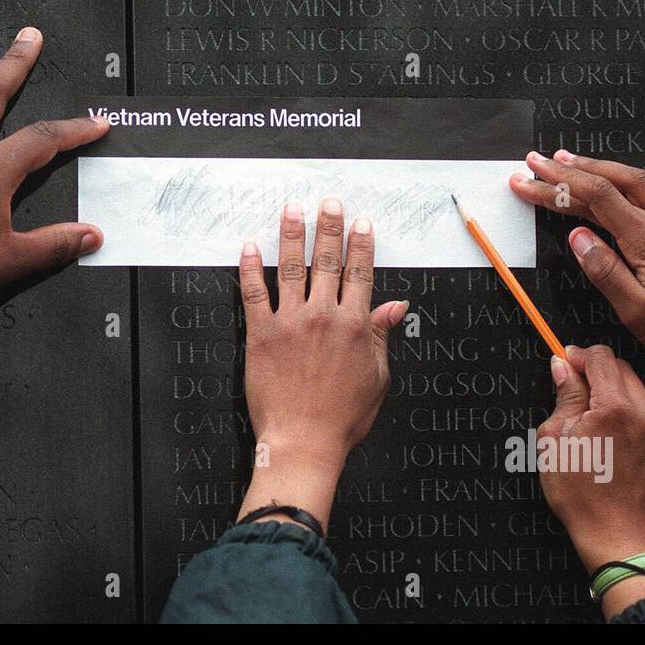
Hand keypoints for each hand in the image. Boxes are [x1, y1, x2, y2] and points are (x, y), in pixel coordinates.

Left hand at [234, 199, 408, 531]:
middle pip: (328, 261)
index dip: (361, 244)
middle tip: (329, 202)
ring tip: (292, 210)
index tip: (361, 223)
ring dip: (292, 235)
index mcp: (354, 326)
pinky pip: (253, 292)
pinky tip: (249, 247)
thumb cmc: (341, 419)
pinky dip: (250, 267)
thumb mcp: (376, 378)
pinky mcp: (261, 334)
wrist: (303, 442)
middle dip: (329, 227)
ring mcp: (290, 322)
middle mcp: (323, 316)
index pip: (360, 273)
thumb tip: (396, 306)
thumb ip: (381, 336)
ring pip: (291, 267)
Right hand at [511, 152, 644, 454]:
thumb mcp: (636, 312)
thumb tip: (577, 237)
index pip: (592, 200)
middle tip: (538, 162)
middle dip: (570, 169)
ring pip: (644, 181)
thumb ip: (605, 271)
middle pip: (613, 182)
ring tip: (576, 160)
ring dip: (606, 167)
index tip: (526, 182)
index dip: (555, 187)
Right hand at [539, 345, 644, 617]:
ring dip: (612, 391)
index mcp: (614, 407)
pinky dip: (627, 412)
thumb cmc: (579, 491)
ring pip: (635, 387)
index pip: (601, 357)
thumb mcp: (556, 439)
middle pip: (620, 367)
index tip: (564, 363)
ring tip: (592, 418)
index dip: (578, 355)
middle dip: (595, 371)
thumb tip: (562, 365)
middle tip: (574, 391)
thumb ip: (565, 396)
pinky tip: (610, 435)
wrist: (615, 532)